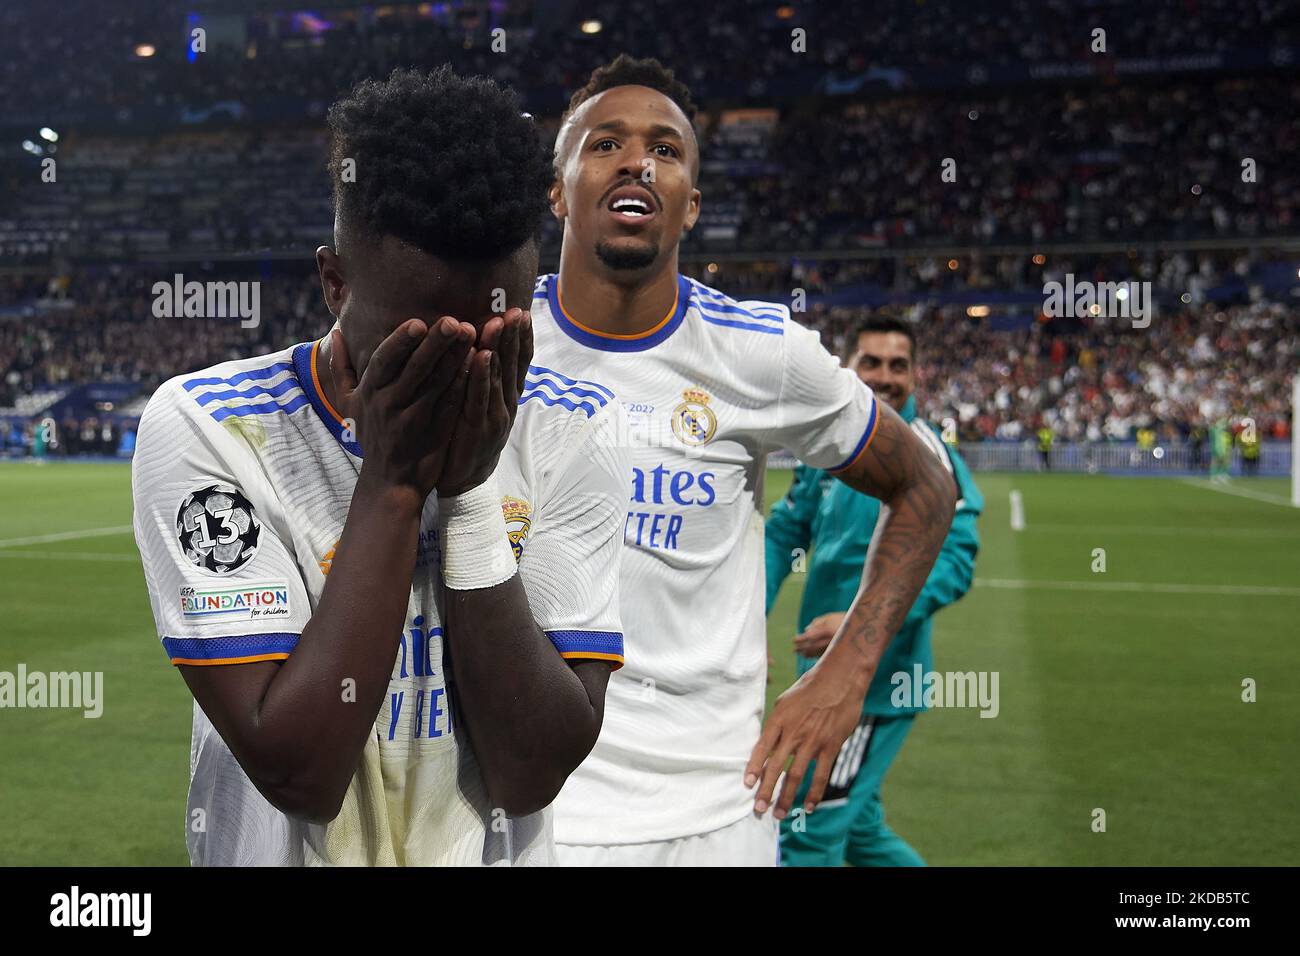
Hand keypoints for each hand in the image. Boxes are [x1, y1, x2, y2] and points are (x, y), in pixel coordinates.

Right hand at [330, 317, 474, 503]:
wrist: (390, 482)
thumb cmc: (371, 434)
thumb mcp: (348, 404)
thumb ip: (341, 368)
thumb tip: (335, 333)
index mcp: (369, 392)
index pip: (384, 361)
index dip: (400, 342)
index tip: (417, 322)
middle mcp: (389, 404)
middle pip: (414, 369)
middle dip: (434, 344)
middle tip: (453, 321)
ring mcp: (413, 419)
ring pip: (436, 384)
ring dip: (455, 358)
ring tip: (471, 334)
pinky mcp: (435, 432)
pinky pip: (450, 404)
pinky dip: (463, 384)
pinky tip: (478, 365)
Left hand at [436, 308, 532, 495]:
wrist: (464, 481)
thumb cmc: (468, 437)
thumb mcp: (481, 405)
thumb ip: (485, 378)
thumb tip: (482, 345)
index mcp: (508, 395)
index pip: (520, 361)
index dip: (523, 337)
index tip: (522, 312)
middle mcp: (507, 402)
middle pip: (515, 363)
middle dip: (515, 335)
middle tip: (516, 310)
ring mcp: (496, 415)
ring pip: (501, 376)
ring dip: (501, 348)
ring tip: (500, 323)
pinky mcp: (480, 427)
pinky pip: (481, 396)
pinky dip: (483, 375)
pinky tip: (482, 356)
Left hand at [744, 665, 866, 818]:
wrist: (840, 679)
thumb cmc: (810, 688)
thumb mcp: (784, 701)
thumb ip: (776, 725)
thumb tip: (767, 747)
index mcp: (779, 720)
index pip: (761, 748)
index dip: (753, 768)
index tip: (746, 785)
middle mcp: (793, 732)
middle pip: (775, 767)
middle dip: (766, 791)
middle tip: (758, 809)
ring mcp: (813, 741)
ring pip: (796, 776)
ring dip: (786, 797)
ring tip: (779, 814)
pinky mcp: (831, 746)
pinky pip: (820, 775)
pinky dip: (814, 793)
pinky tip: (808, 807)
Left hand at [793, 612, 845, 658]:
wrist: (863, 629)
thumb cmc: (844, 620)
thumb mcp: (831, 617)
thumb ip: (818, 622)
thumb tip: (806, 629)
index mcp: (827, 630)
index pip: (809, 636)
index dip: (801, 639)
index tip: (794, 640)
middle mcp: (829, 640)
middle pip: (811, 646)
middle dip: (802, 648)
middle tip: (794, 649)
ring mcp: (834, 648)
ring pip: (817, 653)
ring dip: (807, 653)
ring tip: (800, 653)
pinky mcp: (837, 654)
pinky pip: (823, 656)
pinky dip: (815, 656)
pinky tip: (809, 656)